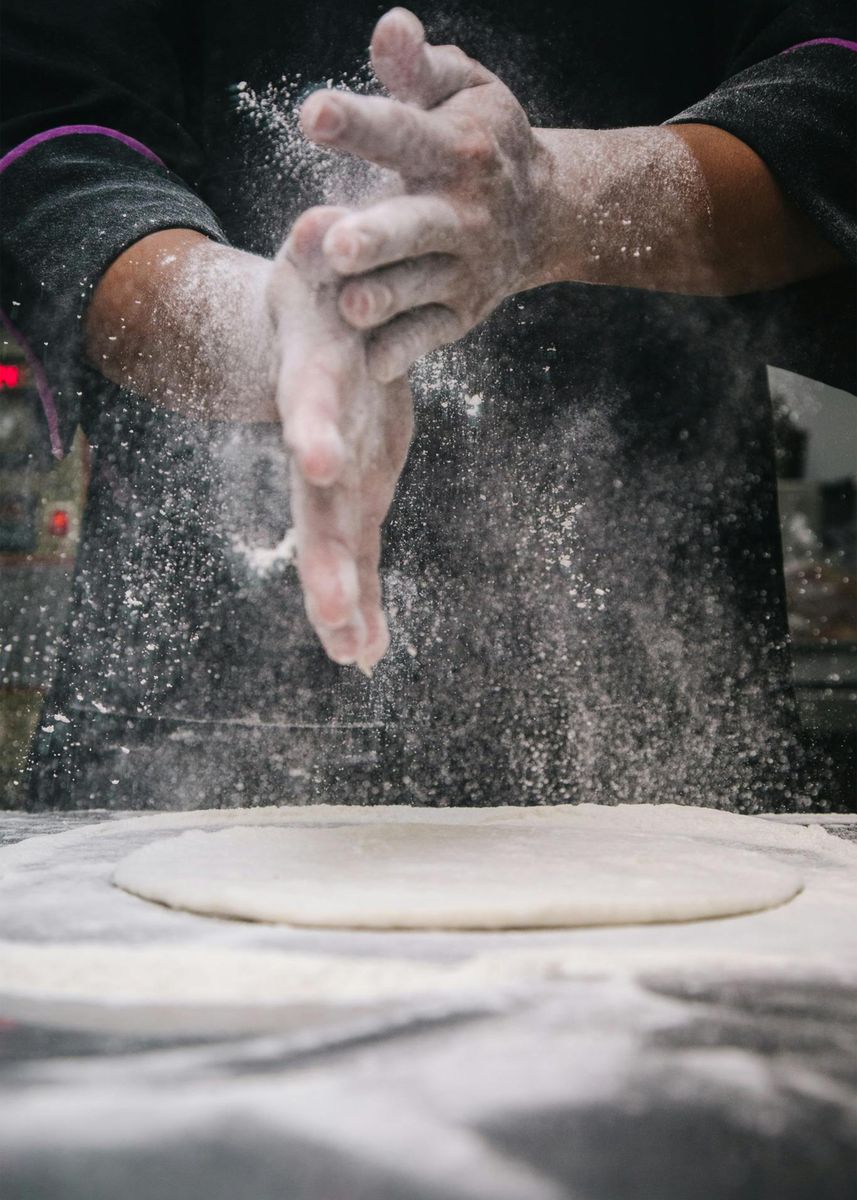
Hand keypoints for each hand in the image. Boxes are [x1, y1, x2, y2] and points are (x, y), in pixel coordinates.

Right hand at [268, 206, 412, 670]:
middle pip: (319, 508)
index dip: (316, 432)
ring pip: (335, 547)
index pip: (314, 409)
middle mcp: (320, 441)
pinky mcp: (354, 493)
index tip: (322, 464)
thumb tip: (323, 221)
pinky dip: (363, 603)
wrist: (316, 331)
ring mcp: (336, 477)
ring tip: (354, 656)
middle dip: (326, 562)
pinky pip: (359, 554)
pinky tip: (368, 654)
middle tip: (336, 618)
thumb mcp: (321, 261)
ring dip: (344, 602)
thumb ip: (321, 247)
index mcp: (317, 383)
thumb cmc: (326, 294)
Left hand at [299, 8, 553, 381]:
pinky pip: (430, 334)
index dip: (359, 124)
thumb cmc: (483, 140)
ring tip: (349, 306)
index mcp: (456, 150)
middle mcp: (465, 213)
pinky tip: (371, 363)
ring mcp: (465, 268)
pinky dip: (403, 350)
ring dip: (385, 298)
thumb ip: (418, 68)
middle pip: (416, 226)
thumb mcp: (463, 90)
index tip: (313, 115)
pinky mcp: (461, 313)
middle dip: (378, 236)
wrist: (548, 212)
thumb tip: (389, 25)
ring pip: (419, 287)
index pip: (402, 133)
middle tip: (337, 245)